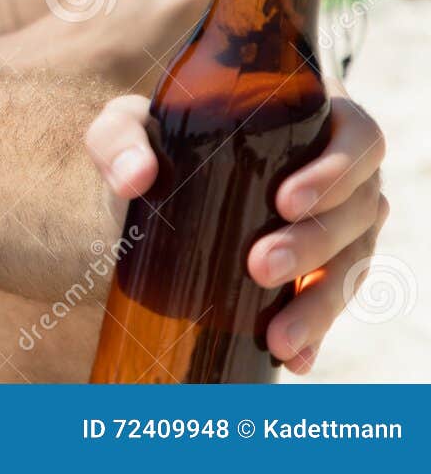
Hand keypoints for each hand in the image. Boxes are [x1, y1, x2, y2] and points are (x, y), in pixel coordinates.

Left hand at [87, 81, 387, 372]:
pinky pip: (331, 304)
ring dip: (321, 302)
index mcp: (308, 121)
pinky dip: (315, 333)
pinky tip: (291, 356)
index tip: (286, 202)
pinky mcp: (319, 272)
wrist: (140, 200)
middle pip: (358, 207)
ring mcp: (336, 225)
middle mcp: (336, 173)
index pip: (357, 137)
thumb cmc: (148, 147)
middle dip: (315, 242)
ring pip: (353, 263)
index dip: (336, 170)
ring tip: (277, 332)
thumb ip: (119, 138)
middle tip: (261, 265)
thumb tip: (136, 178)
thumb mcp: (124, 128)